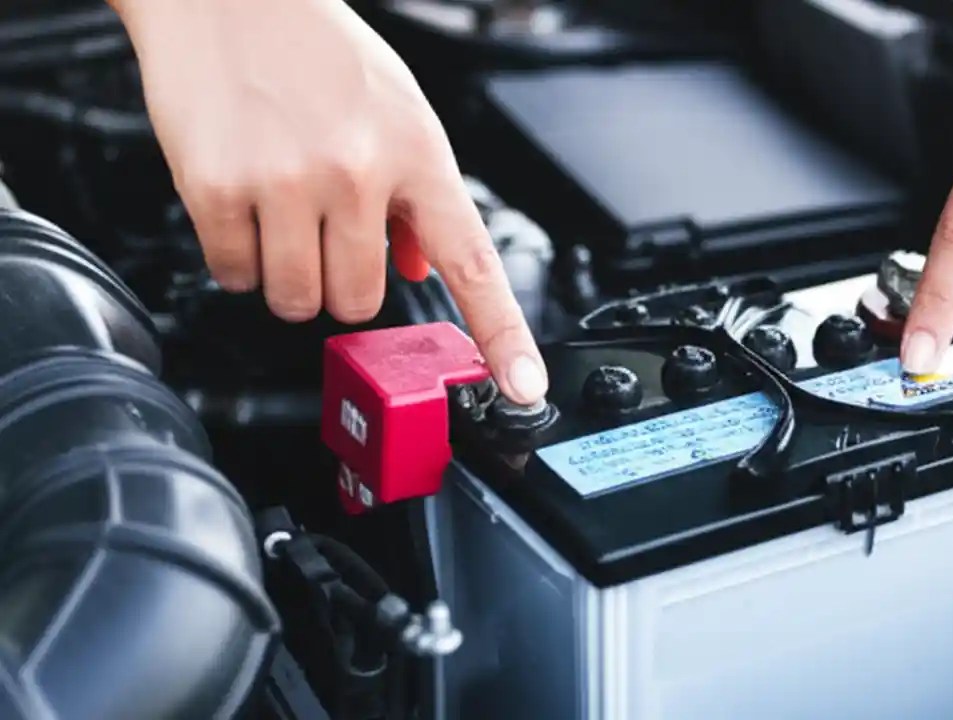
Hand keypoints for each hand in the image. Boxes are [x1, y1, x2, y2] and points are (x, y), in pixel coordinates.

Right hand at [109, 0, 547, 402]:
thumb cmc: (318, 52)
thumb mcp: (397, 110)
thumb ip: (416, 195)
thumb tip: (423, 264)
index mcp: (417, 153)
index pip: (472, 262)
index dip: (501, 334)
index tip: (521, 385)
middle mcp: (358, 171)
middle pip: (359, 302)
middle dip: (340, 282)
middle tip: (324, 230)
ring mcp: (285, 182)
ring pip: (297, 301)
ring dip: (288, 277)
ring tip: (281, 213)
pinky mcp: (216, 188)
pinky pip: (235, 275)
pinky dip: (237, 256)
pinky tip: (243, 204)